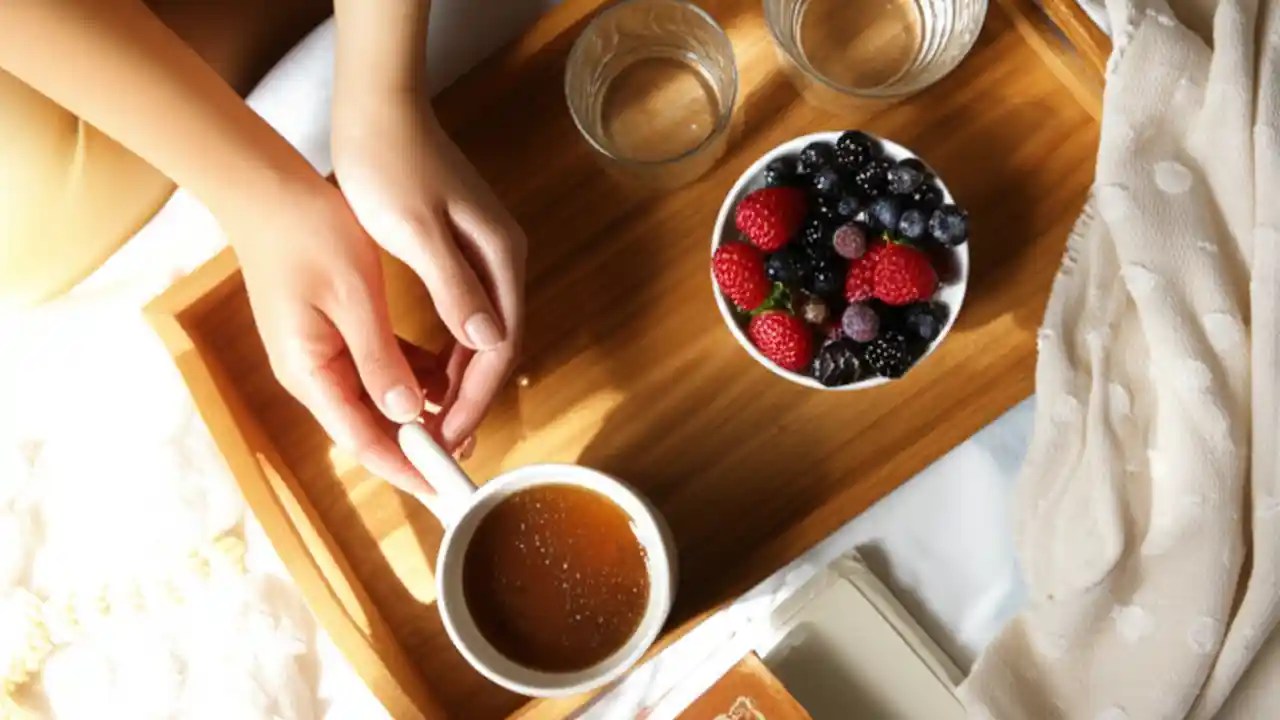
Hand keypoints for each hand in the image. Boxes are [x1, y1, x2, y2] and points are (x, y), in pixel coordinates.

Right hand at [226, 177, 443, 494]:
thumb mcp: (355, 298)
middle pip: (368, 427)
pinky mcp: (328, 334)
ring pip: (375, 399)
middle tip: (466, 452)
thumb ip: (380, 359)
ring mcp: (318, 354)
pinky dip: (407, 376)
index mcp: (310, 371)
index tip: (443, 489)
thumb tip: (407, 414)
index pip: (363, 440)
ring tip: (463, 420)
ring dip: (416, 412)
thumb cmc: (308, 235)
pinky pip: (373, 368)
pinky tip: (442, 378)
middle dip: (416, 444)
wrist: (267, 189)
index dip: (405, 468)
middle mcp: (310, 373)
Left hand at [332, 95, 525, 449]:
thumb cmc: (391, 164)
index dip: (475, 400)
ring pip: (480, 339)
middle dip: (469, 402)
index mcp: (499, 259)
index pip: (500, 348)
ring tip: (429, 425)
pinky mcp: (459, 254)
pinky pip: (464, 320)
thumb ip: (454, 288)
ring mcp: (482, 258)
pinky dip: (447, 356)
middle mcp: (502, 263)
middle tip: (437, 446)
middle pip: (495, 350)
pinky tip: (424, 377)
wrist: (377, 108)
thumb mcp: (417, 230)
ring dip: (458, 384)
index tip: (445, 438)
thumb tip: (489, 344)